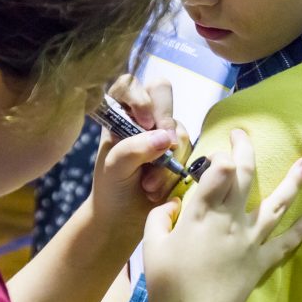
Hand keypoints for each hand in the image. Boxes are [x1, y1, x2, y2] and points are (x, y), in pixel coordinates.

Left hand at [87, 76, 192, 226]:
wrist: (123, 218)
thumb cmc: (111, 188)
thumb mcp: (114, 166)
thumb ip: (134, 148)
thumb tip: (166, 138)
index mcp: (118, 112)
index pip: (130, 83)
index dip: (141, 98)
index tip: (143, 124)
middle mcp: (142, 116)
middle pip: (163, 92)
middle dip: (164, 122)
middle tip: (159, 150)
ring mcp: (163, 133)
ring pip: (178, 129)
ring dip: (166, 161)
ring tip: (149, 185)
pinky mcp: (180, 152)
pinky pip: (190, 152)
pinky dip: (175, 172)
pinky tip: (159, 188)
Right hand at [142, 129, 301, 301]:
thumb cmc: (166, 282)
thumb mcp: (151, 244)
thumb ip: (160, 217)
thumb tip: (173, 204)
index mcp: (200, 213)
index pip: (217, 171)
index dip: (221, 155)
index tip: (221, 149)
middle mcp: (229, 219)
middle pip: (245, 176)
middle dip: (246, 150)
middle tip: (245, 135)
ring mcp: (249, 239)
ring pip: (276, 204)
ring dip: (293, 182)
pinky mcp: (260, 261)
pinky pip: (284, 244)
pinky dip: (299, 231)